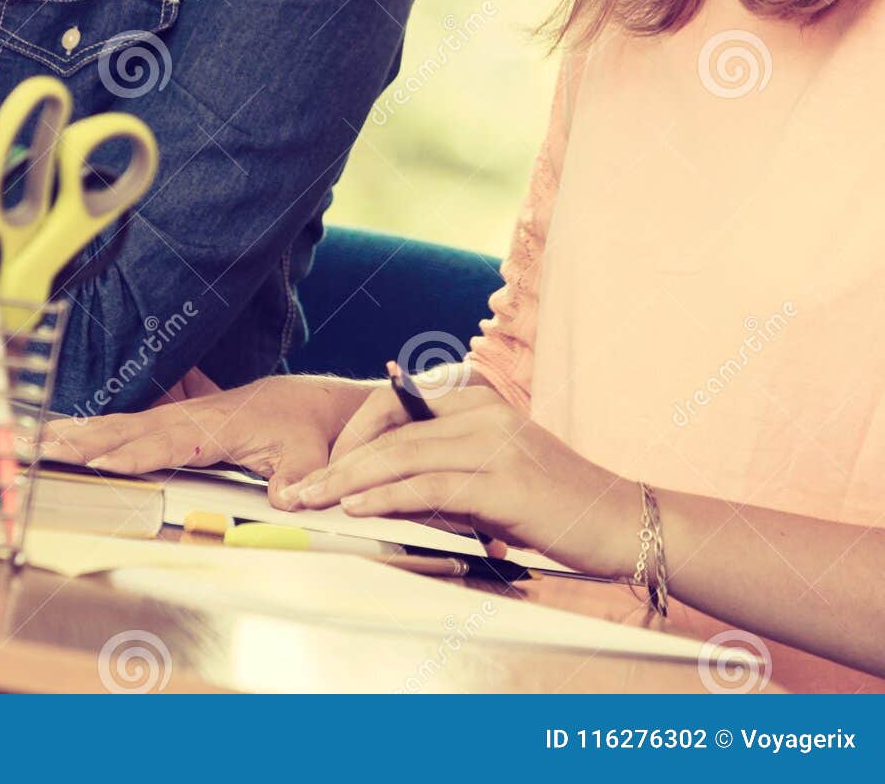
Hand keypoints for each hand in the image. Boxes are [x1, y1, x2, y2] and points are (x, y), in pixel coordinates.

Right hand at [39, 373, 370, 505]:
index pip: (167, 442)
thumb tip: (286, 498)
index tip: (98, 464)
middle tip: (46, 448)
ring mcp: (182, 416)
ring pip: (125, 424)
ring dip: (83, 433)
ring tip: (43, 439)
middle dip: (88, 441)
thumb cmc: (304, 431)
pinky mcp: (178, 420)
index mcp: (217, 426)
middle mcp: (192, 417)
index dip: (132, 455)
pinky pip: (132, 424)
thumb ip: (296, 477)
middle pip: (131, 430)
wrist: (307, 405)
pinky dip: (99, 428)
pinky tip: (71, 432)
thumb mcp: (308, 455)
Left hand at [276, 373, 641, 577]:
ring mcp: (494, 441)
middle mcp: (482, 410)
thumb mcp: (492, 471)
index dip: (353, 436)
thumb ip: (443, 466)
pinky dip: (388, 496)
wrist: (620, 519)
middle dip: (338, 461)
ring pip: (403, 455)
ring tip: (313, 499)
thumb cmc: (553, 501)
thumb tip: (380, 486)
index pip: (395, 405)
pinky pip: (431, 485)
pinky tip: (358, 507)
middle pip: (391, 430)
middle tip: (298, 488)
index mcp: (477, 398)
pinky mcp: (504, 479)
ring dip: (349, 480)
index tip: (322, 468)